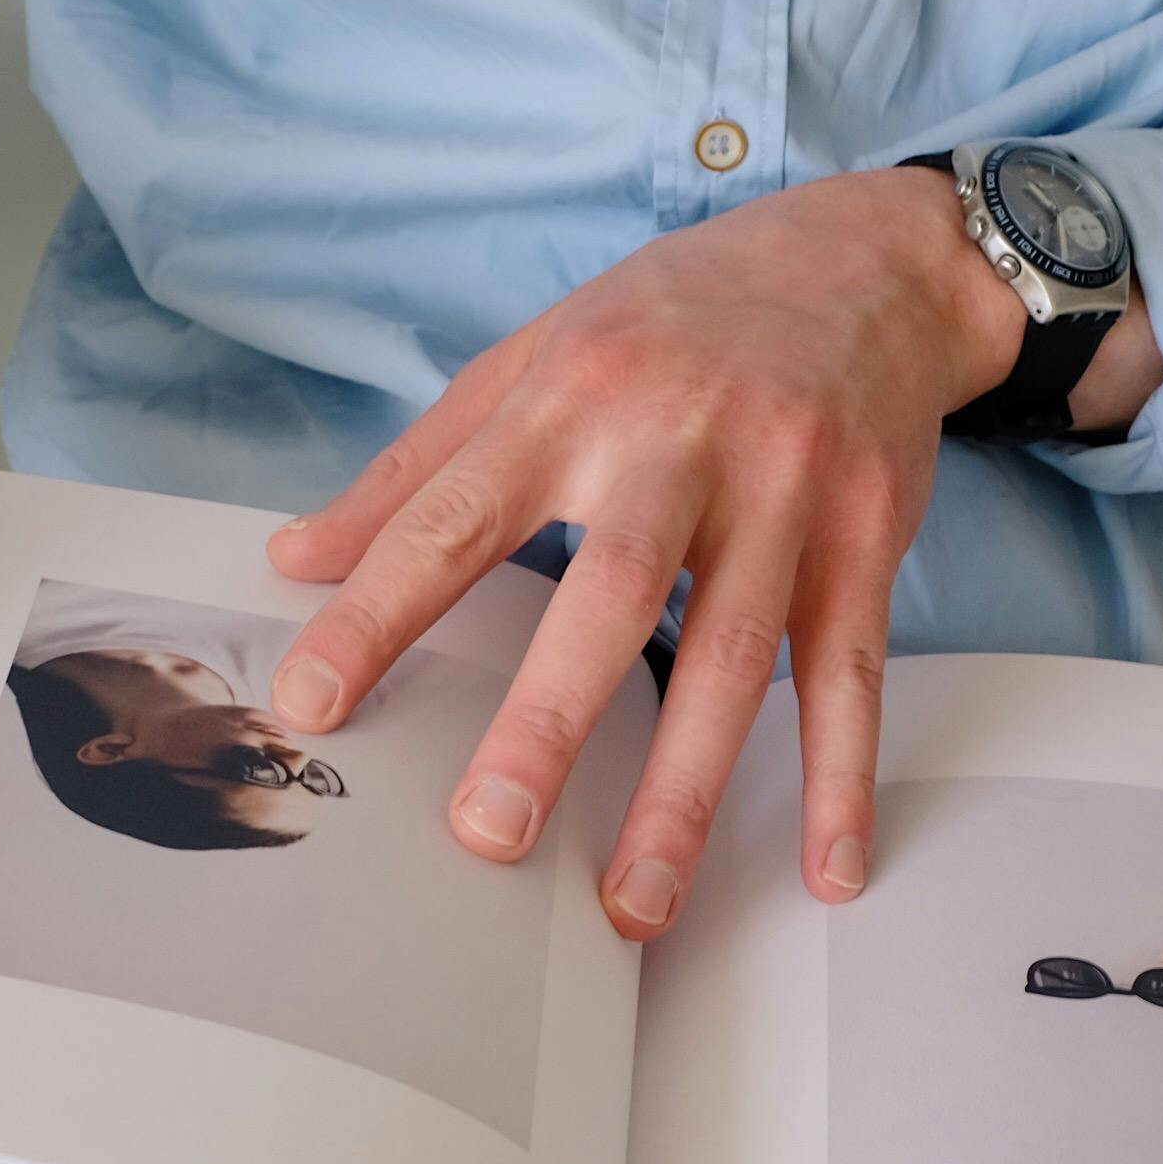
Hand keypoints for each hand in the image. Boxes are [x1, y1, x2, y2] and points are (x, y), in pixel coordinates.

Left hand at [265, 166, 1102, 939]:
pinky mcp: (866, 537)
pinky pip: (849, 673)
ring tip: (632, 903)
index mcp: (572, 399)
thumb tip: (295, 557)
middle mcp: (680, 445)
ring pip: (732, 658)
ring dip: (683, 791)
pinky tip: (826, 868)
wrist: (867, 260)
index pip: (455, 517)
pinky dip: (842, 776)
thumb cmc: (677, 315)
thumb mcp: (532, 356)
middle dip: (547, 722)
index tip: (315, 700)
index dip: (378, 611)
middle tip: (490, 834)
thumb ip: (415, 469)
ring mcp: (784, 496)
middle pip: (607, 596)